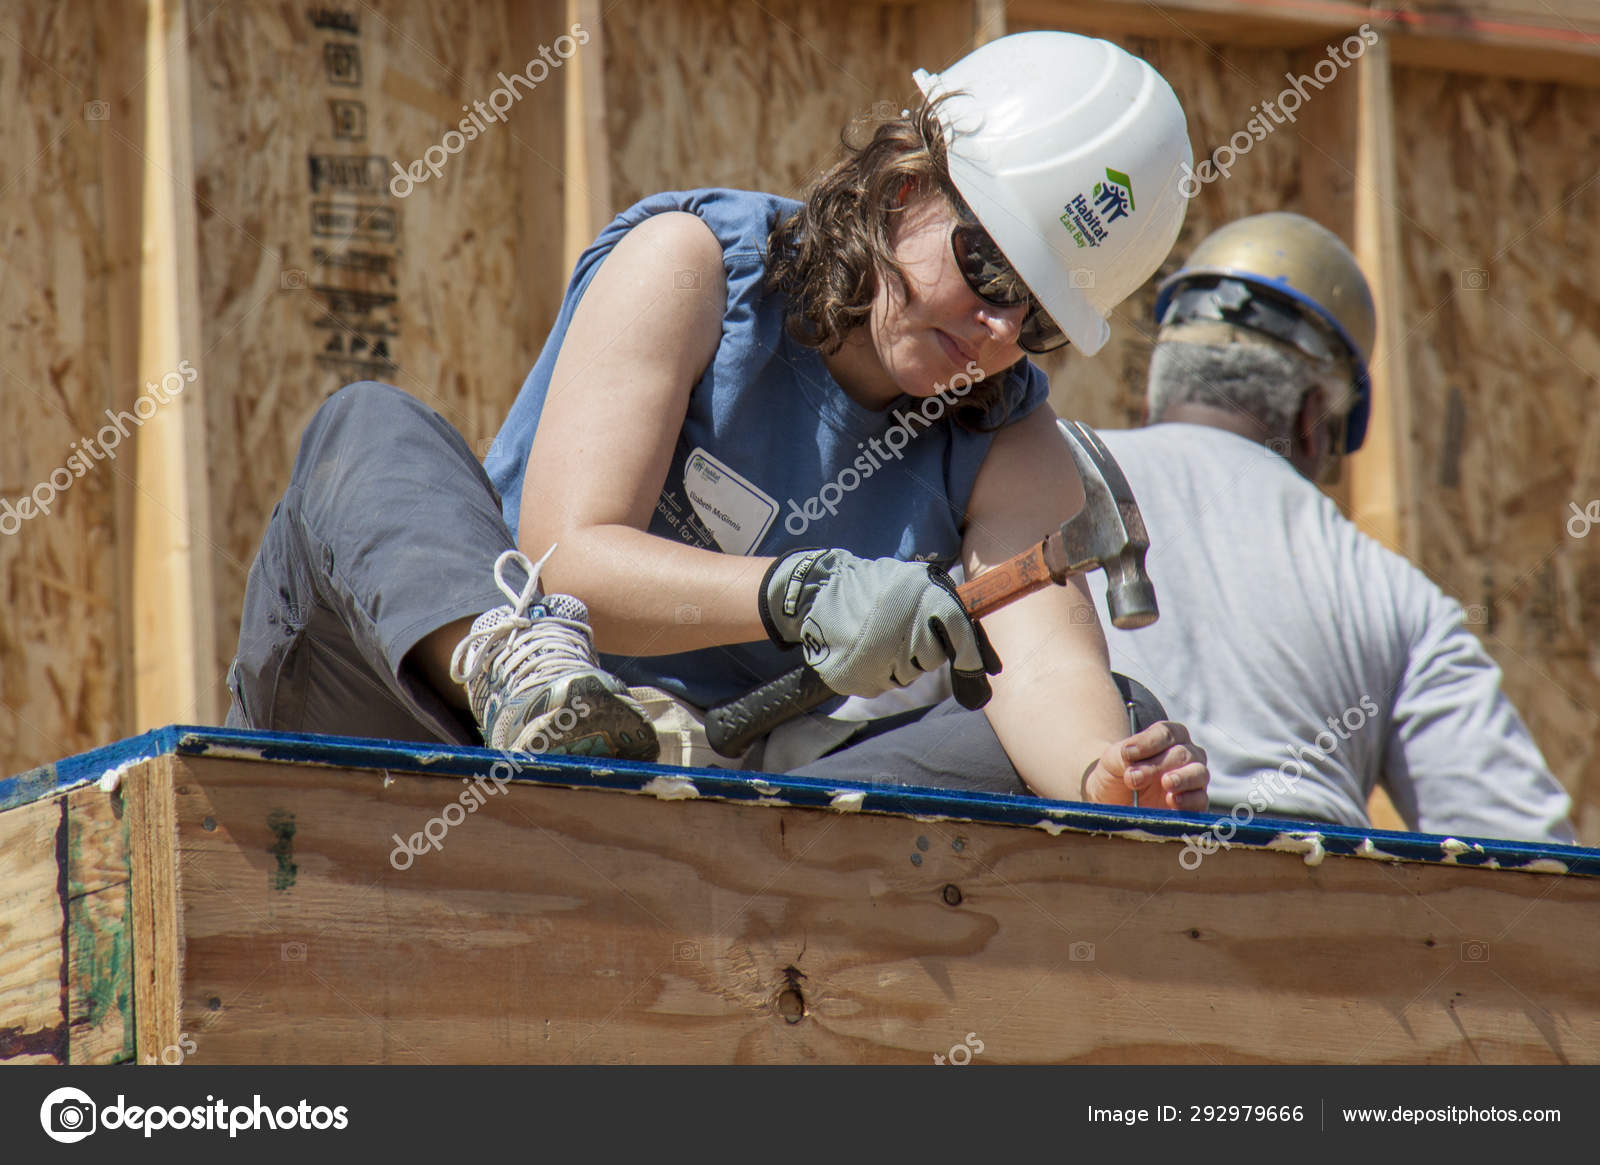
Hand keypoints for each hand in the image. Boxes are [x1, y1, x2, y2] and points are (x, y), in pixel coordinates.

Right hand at [759, 548, 1001, 701]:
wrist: (816, 591)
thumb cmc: (871, 587)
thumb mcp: (910, 581)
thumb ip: (942, 606)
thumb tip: (978, 649)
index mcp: (922, 597)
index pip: (959, 631)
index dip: (970, 653)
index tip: (975, 668)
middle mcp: (904, 628)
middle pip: (931, 658)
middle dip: (922, 650)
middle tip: (898, 631)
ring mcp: (880, 657)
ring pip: (906, 675)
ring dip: (897, 662)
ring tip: (876, 637)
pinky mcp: (858, 678)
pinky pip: (881, 684)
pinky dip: (876, 671)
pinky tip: (862, 651)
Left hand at [1082, 720, 1207, 810]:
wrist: (1114, 803)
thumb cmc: (1116, 774)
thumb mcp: (1112, 761)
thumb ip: (1122, 757)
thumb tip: (1133, 766)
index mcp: (1167, 738)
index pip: (1166, 733)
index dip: (1148, 742)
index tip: (1127, 753)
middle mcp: (1186, 756)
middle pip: (1182, 753)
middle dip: (1157, 765)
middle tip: (1134, 778)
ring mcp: (1193, 780)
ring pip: (1199, 773)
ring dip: (1183, 778)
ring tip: (1166, 783)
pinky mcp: (1194, 805)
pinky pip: (1200, 800)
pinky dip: (1189, 800)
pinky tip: (1172, 801)